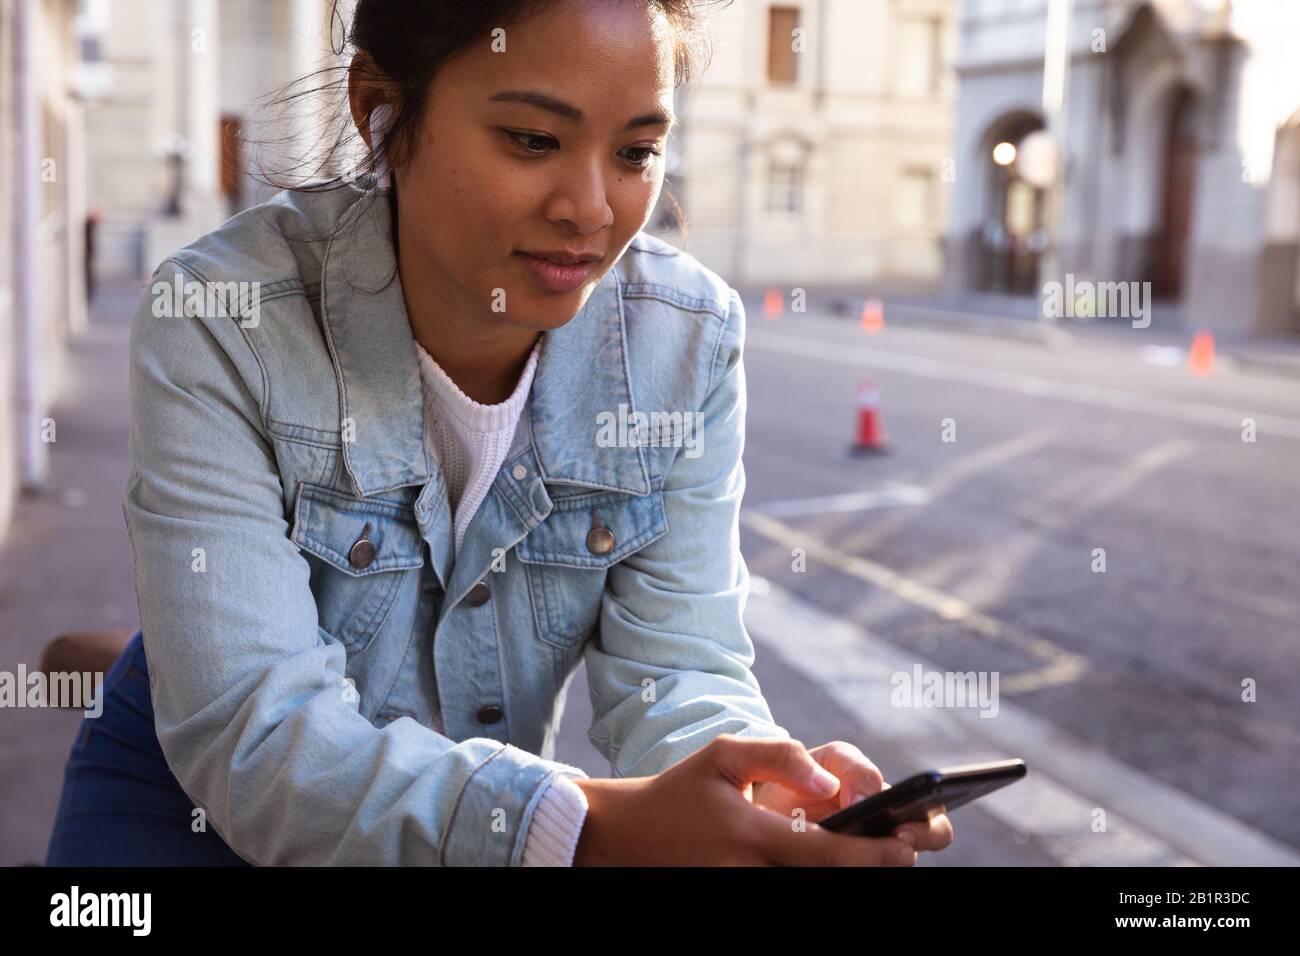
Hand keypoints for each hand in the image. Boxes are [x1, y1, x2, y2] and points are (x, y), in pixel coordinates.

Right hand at [571, 734, 943, 864]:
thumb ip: (780, 756)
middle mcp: (755, 873)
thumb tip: (830, 781)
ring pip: (818, 887)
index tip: (908, 845)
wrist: (631, 837)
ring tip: (881, 851)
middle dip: (875, 867)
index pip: (828, 855)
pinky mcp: (746, 897)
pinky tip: (844, 856)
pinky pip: (796, 887)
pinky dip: (825, 873)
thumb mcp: (723, 755)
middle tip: (907, 850)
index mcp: (752, 836)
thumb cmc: (682, 790)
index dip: (875, 855)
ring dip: (851, 870)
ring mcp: (749, 890)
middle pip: (832, 880)